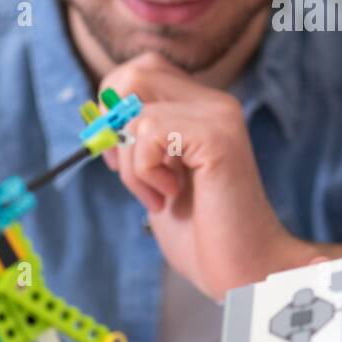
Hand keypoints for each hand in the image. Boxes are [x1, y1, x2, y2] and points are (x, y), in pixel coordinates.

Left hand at [99, 51, 305, 297]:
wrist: (244, 270)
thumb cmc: (202, 232)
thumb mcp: (155, 176)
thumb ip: (135, 141)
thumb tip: (98, 116)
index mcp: (203, 107)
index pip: (141, 70)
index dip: (115, 109)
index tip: (123, 159)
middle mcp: (215, 103)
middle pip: (134, 74)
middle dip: (114, 126)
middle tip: (133, 173)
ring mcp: (219, 116)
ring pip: (135, 107)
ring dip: (131, 161)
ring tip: (160, 194)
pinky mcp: (217, 137)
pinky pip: (147, 131)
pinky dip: (144, 172)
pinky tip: (171, 195)